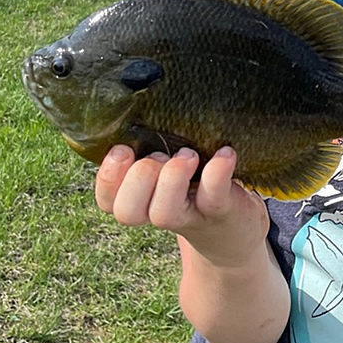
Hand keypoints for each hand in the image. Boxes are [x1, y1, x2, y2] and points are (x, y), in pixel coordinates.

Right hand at [95, 145, 269, 268]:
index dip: (107, 178)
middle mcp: (160, 213)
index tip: (122, 149)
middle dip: (138, 177)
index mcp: (140, 200)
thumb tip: (139, 111)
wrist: (235, 231)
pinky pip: (214, 196)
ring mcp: (190, 215)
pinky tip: (225, 153)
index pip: (107, 200)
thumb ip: (149, 149)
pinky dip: (217, 172)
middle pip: (127, 212)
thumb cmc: (195, 188)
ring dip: (171, 178)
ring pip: (163, 213)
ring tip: (189, 155)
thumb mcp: (167, 171)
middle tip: (160, 156)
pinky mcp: (222, 211)